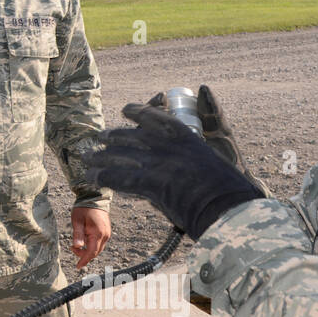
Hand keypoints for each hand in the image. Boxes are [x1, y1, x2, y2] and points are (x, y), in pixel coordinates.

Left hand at [71, 207, 110, 268]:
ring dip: (87, 249)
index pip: (92, 252)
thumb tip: (77, 247)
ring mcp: (107, 233)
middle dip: (84, 254)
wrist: (94, 197)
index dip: (84, 260)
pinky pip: (99, 242)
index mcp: (98, 233)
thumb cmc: (84, 208)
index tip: (78, 266)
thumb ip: (77, 235)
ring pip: (97, 248)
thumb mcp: (77, 221)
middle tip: (72, 249)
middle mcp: (105, 235)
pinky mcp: (106, 231)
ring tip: (76, 244)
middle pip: (95, 252)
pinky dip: (91, 244)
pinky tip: (83, 240)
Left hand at [82, 104, 262, 239]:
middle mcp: (166, 143)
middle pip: (130, 135)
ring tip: (87, 158)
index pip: (153, 116)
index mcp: (183, 133)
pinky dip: (102, 178)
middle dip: (112, 137)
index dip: (136, 111)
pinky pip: (118, 178)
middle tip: (99, 138)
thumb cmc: (228, 187)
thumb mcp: (217, 155)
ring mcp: (157, 162)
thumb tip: (178, 151)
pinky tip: (91, 179)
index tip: (125, 110)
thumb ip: (195, 147)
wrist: (230, 207)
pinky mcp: (150, 182)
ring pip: (119, 155)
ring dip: (100, 157)